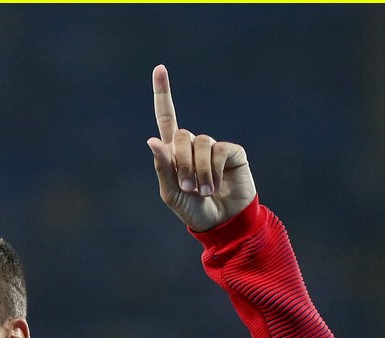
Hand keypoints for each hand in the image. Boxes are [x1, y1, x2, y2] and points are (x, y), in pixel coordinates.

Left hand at [147, 64, 255, 231]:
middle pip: (181, 135)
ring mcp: (213, 147)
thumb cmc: (193, 210)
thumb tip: (152, 140)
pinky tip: (216, 186)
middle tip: (188, 187)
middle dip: (181, 163)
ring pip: (200, 143)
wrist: (222, 222)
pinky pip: (218, 150)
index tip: (159, 68)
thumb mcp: (172, 193)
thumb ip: (163, 167)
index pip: (167, 118)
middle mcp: (194, 145)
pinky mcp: (232, 152)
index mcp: (174, 152)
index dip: (163, 93)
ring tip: (203, 191)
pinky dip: (213, 170)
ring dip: (198, 171)